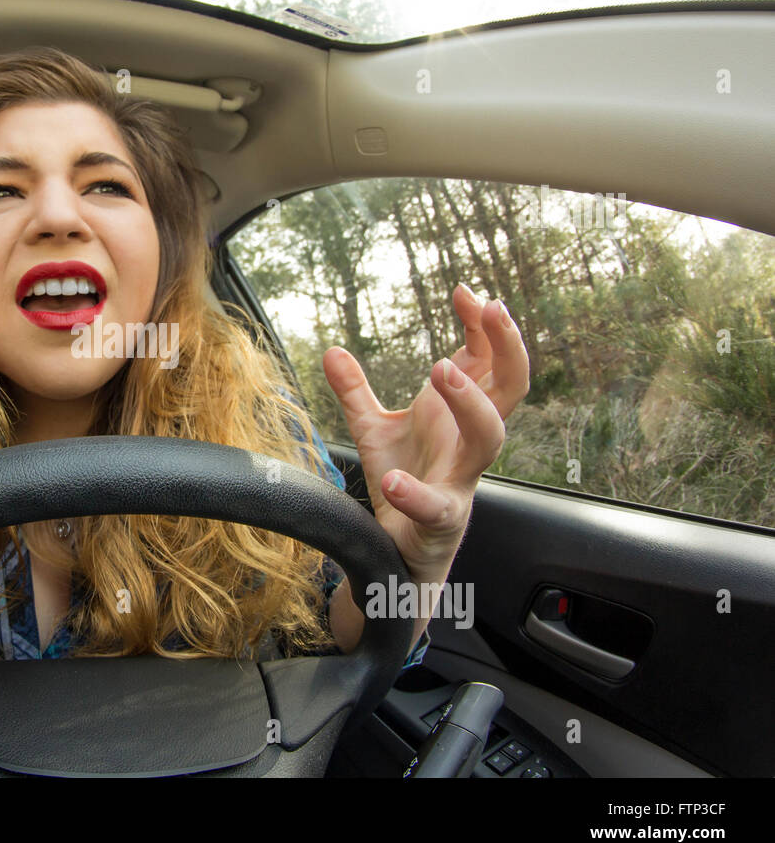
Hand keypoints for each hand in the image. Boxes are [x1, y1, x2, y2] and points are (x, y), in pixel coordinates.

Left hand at [322, 284, 529, 577]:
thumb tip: (331, 350)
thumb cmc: (403, 481)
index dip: (485, 325)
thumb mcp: (373, 430)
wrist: (400, 551)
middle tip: (491, 309)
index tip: (465, 291)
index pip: (488, 360)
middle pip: (512, 388)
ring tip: (441, 370)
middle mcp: (468, 442)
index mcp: (459, 416)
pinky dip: (415, 493)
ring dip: (471, 403)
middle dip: (508, 347)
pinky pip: (436, 505)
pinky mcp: (440, 520)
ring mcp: (460, 479)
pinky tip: (392, 481)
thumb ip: (356, 392)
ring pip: (490, 439)